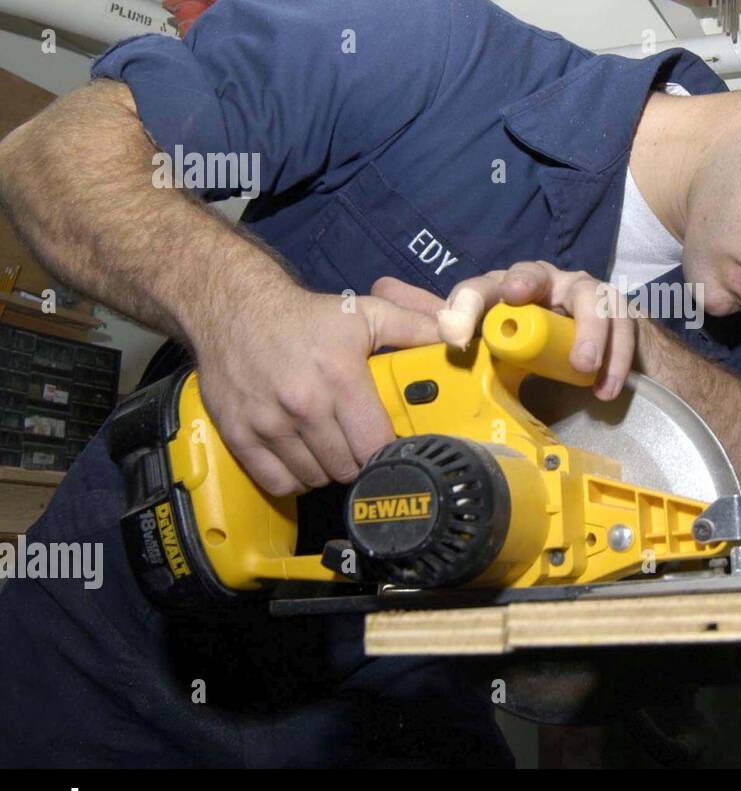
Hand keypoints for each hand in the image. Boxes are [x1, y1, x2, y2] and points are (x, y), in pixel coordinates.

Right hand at [191, 281, 444, 496]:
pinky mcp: (239, 435)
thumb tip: (458, 335)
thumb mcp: (366, 312)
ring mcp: (268, 423)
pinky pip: (277, 482)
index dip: (388, 450)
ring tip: (330, 446)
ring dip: (327, 471)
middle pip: (347, 467)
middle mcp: (304, 404)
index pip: (376, 444)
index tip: (388, 443)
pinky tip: (301, 458)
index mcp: (341, 377)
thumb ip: (415, 326)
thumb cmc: (307, 316)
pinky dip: (293, 479)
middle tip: (358, 444)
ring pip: (314, 478)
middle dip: (359, 462)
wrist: (234, 308)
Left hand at [371, 262, 634, 399]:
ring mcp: (583, 295)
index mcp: (505, 294)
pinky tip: (604, 387)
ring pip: (588, 299)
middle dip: (524, 284)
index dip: (465, 305)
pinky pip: (622, 326)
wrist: (598, 362)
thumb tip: (379, 292)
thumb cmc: (536, 351)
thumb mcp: (488, 349)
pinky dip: (616, 357)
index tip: (452, 333)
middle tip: (515, 298)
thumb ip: (443, 324)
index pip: (479, 290)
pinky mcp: (619, 312)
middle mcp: (543, 285)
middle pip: (532, 275)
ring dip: (586, 332)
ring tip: (580, 367)